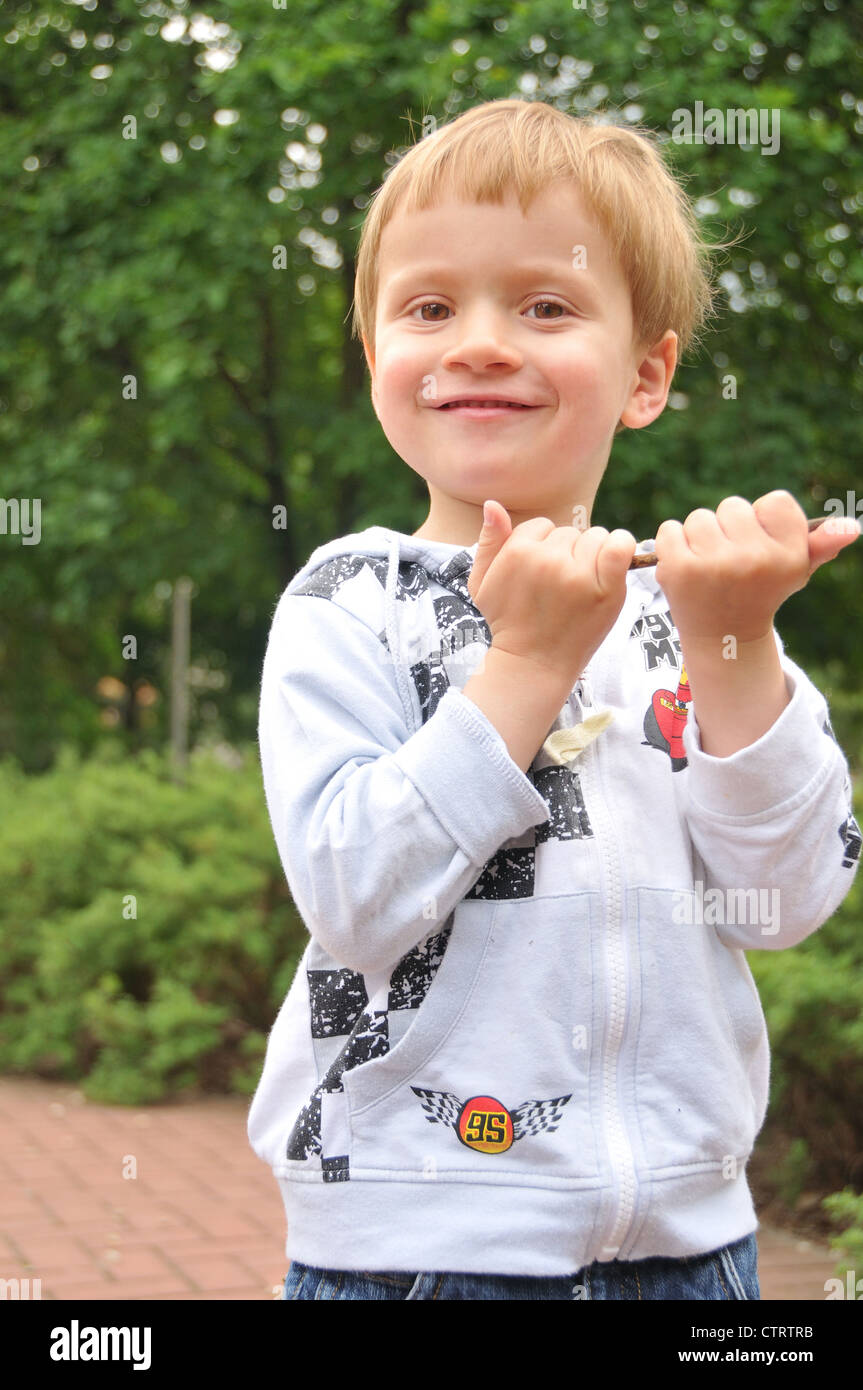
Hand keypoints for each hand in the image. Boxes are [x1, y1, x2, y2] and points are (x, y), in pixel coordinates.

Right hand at [468, 499, 636, 689]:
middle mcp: (547, 559)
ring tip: (581, 583)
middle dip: (567, 552)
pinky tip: (613, 561)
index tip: (542, 573)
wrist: (532, 663)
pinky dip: (622, 547)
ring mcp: (577, 574)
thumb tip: (492, 505)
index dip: (543, 547)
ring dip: (592, 555)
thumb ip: (488, 542)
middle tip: (560, 585)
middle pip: (570, 532)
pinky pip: (621, 546)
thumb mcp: (481, 582)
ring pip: (595, 537)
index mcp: (518, 552)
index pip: (542, 526)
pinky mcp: (605, 589)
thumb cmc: (507, 622)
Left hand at [653, 490, 846, 655]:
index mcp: (788, 556)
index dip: (763, 520)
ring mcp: (714, 565)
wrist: (723, 638)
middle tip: (731, 562)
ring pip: (700, 517)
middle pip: (733, 506)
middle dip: (728, 528)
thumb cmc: (762, 592)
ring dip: (700, 537)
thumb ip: (822, 544)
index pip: (775, 501)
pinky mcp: (679, 569)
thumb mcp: (796, 570)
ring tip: (709, 566)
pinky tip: (687, 567)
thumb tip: (852, 526)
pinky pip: (670, 529)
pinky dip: (673, 544)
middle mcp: (754, 560)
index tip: (760, 547)